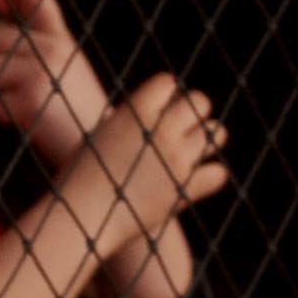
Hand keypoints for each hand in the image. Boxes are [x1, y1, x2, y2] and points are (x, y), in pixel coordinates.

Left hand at [0, 0, 110, 171]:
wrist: (105, 149)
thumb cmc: (73, 106)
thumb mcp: (63, 62)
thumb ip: (31, 34)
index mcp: (62, 38)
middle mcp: (53, 48)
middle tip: (8, 79)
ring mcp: (41, 73)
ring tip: (19, 100)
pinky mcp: (31, 101)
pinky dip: (0, 116)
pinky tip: (26, 120)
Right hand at [66, 73, 228, 246]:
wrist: (80, 215)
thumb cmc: (79, 176)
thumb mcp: (98, 136)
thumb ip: (129, 121)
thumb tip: (151, 114)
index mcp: (134, 111)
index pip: (166, 82)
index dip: (163, 94)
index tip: (155, 109)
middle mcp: (161, 130)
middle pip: (200, 101)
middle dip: (192, 112)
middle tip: (178, 128)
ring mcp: (178, 158)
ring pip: (217, 133)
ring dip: (205, 139)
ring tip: (187, 151)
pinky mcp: (187, 187)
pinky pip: (219, 172)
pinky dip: (208, 175)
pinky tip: (191, 180)